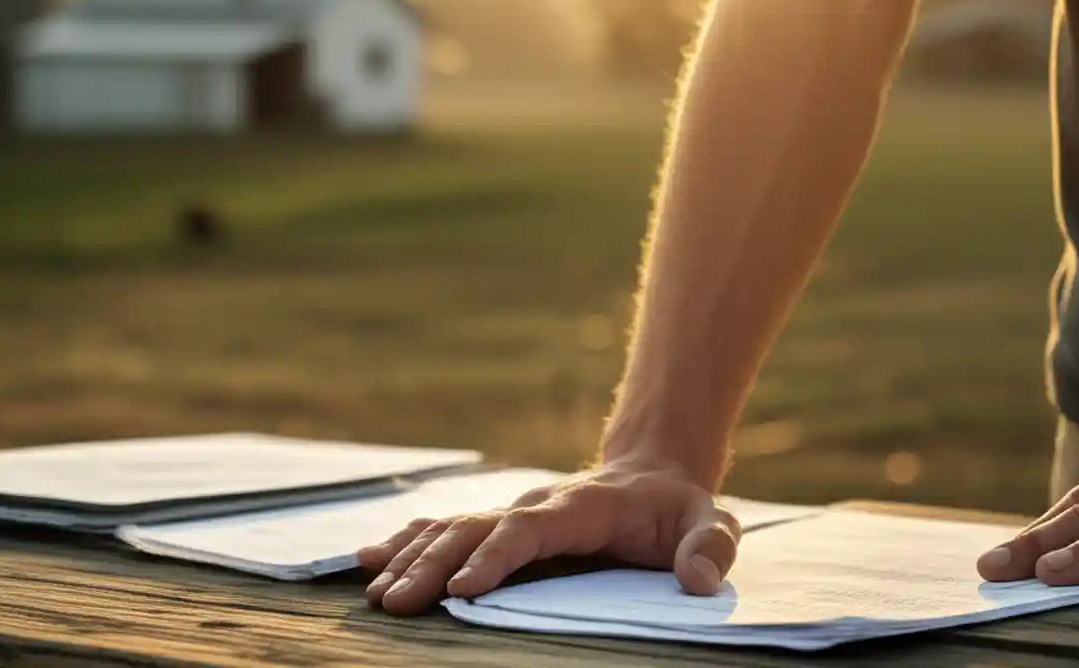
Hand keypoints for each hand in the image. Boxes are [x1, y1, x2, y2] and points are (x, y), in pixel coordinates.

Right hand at [356, 460, 740, 614]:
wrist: (653, 476)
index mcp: (581, 507)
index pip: (529, 529)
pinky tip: (368, 560)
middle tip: (394, 602)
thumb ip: (711, 547)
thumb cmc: (679, 510)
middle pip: (476, 528)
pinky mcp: (502, 525)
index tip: (461, 588)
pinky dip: (406, 542)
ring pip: (452, 528)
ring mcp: (515, 513)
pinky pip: (446, 529)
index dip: (495, 556)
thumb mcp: (710, 523)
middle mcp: (536, 505)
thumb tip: (699, 580)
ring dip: (411, 557)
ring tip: (375, 591)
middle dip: (433, 564)